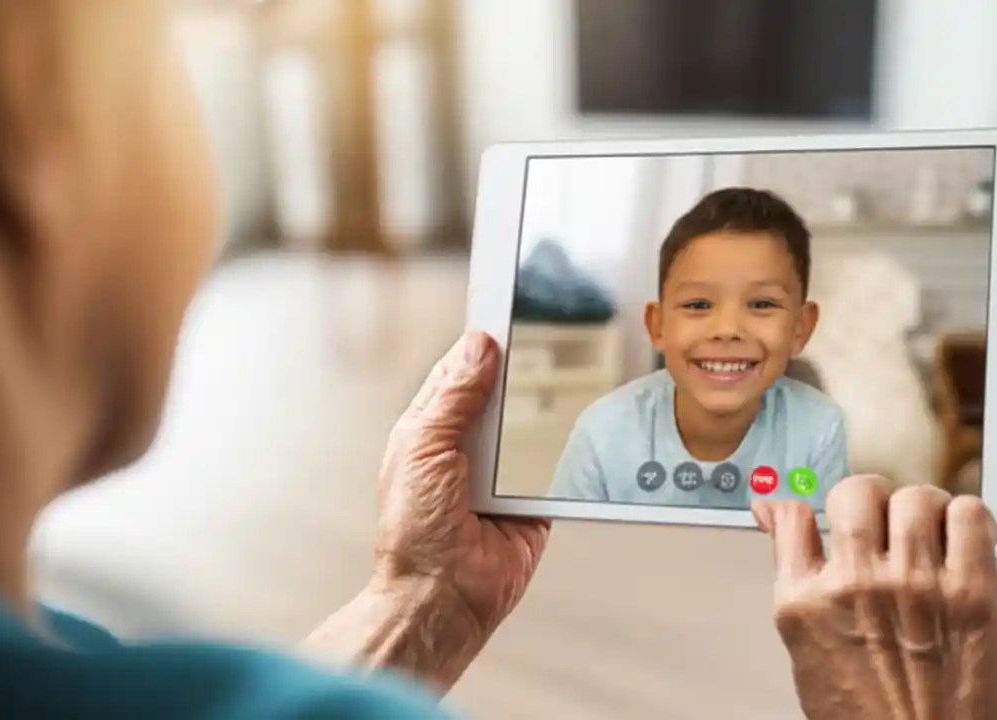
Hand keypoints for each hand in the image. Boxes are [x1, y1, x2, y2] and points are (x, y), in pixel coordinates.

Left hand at [305, 332, 549, 691]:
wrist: (442, 598)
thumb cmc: (414, 531)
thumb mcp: (422, 447)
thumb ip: (452, 397)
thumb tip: (480, 347)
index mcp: (433, 427)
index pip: (462, 369)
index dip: (483, 340)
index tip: (508, 302)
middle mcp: (469, 447)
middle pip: (504, 391)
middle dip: (523, 367)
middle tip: (551, 329)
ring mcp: (504, 474)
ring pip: (534, 423)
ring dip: (548, 408)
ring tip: (573, 372)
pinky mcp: (535, 501)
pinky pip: (559, 466)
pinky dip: (569, 452)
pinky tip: (582, 428)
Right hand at [753, 476, 996, 719]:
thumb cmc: (868, 719)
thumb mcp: (809, 651)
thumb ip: (796, 580)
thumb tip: (773, 517)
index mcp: (804, 602)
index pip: (792, 516)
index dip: (811, 503)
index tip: (823, 508)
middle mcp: (855, 584)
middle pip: (858, 491)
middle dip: (871, 502)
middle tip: (884, 524)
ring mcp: (914, 584)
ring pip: (915, 496)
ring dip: (923, 509)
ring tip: (929, 536)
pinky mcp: (972, 591)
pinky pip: (969, 514)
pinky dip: (966, 519)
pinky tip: (960, 545)